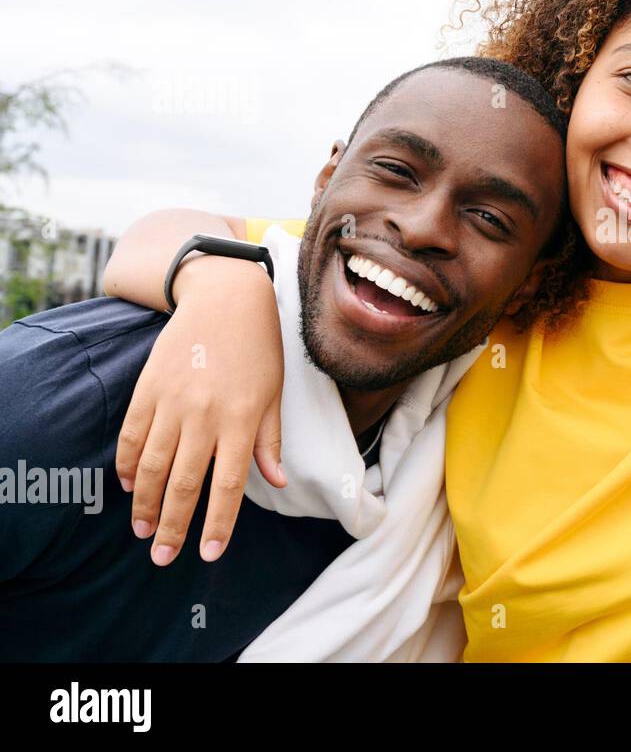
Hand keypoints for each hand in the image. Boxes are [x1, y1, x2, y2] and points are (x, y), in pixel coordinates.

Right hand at [115, 256, 286, 565]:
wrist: (226, 298)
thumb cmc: (259, 349)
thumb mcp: (273, 394)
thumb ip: (270, 441)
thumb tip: (279, 482)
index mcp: (242, 420)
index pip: (228, 486)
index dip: (218, 523)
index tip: (209, 554)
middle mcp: (206, 415)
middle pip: (185, 484)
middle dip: (174, 526)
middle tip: (164, 557)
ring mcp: (173, 401)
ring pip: (153, 465)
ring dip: (145, 504)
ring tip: (142, 532)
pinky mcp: (148, 388)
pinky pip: (132, 435)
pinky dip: (127, 465)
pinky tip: (128, 486)